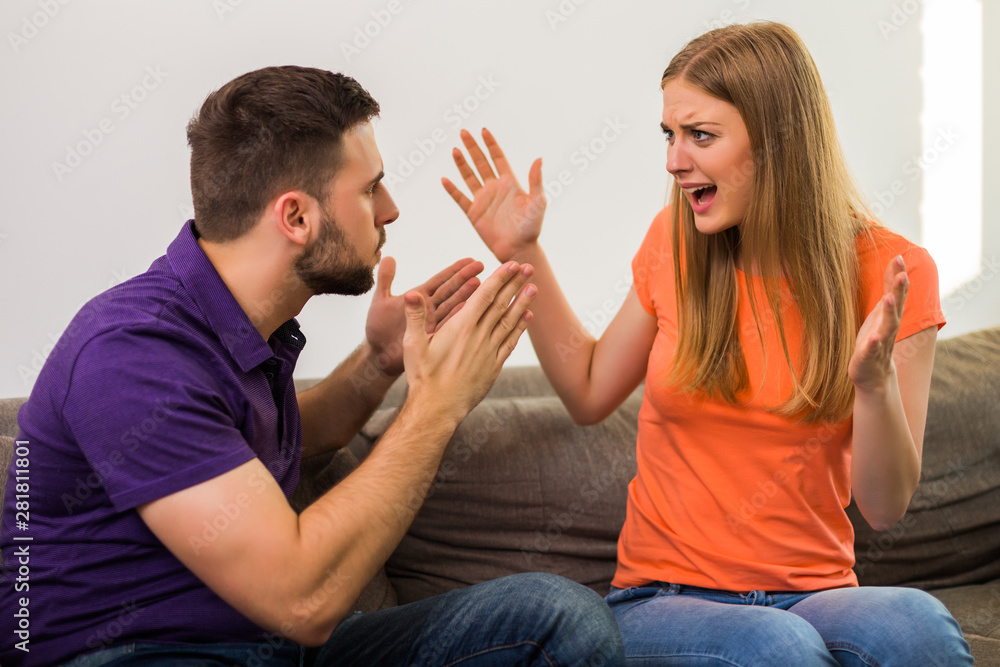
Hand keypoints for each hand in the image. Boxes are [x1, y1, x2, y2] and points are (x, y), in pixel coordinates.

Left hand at [364, 256, 484, 375]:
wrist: (377, 356)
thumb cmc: (377, 329)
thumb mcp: (380, 301)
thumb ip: (385, 279)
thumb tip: (387, 256)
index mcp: (418, 297)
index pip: (440, 280)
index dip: (455, 270)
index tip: (470, 260)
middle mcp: (429, 309)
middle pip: (450, 290)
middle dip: (465, 278)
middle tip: (481, 266)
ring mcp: (432, 323)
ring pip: (452, 306)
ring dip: (466, 295)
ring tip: (479, 284)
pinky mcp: (432, 338)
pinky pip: (446, 326)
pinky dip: (457, 317)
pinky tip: (469, 309)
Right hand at [402, 261, 536, 420]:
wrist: (437, 409)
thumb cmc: (423, 376)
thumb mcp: (413, 345)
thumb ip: (415, 316)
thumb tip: (411, 293)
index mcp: (461, 327)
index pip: (484, 296)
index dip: (499, 279)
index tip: (511, 264)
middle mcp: (479, 337)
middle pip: (500, 305)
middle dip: (515, 284)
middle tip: (528, 267)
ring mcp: (489, 352)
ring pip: (509, 322)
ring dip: (522, 303)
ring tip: (533, 287)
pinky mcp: (493, 366)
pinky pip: (510, 343)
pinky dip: (520, 328)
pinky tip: (527, 317)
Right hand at [442, 128, 545, 261]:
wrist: (519, 248)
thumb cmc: (531, 226)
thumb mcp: (538, 201)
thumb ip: (536, 180)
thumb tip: (539, 158)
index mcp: (509, 182)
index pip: (497, 158)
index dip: (490, 144)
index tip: (483, 130)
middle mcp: (494, 188)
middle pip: (481, 162)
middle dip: (472, 147)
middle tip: (463, 132)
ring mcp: (483, 200)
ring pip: (469, 176)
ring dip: (461, 163)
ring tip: (455, 149)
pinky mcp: (474, 213)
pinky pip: (460, 198)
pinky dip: (452, 190)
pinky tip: (444, 179)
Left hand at [849, 255, 909, 392]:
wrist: (873, 374)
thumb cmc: (876, 337)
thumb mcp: (881, 310)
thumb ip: (889, 287)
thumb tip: (896, 260)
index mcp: (890, 316)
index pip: (896, 293)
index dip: (898, 276)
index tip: (899, 258)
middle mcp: (889, 328)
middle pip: (896, 307)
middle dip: (899, 291)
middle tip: (902, 275)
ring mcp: (880, 342)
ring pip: (887, 326)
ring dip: (889, 312)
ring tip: (889, 298)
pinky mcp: (868, 357)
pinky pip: (872, 349)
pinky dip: (873, 343)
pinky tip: (874, 337)